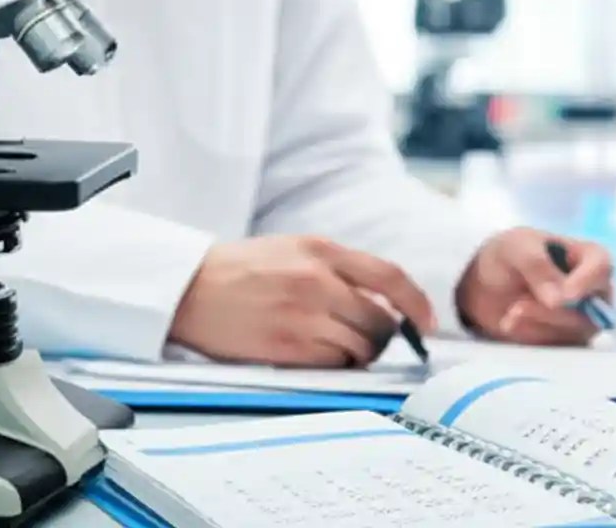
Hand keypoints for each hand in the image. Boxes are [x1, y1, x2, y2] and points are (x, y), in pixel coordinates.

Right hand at [169, 236, 437, 367]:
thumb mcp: (290, 249)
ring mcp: (303, 316)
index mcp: (320, 251)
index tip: (426, 323)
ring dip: (357, 354)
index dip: (416, 304)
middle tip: (369, 341)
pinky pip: (333, 365)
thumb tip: (381, 302)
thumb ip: (335, 268)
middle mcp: (317, 281)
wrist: (189, 288)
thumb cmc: (238, 270)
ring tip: (333, 347)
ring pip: (360, 348)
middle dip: (382, 336)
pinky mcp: (287, 347)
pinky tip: (313, 354)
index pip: (389, 277)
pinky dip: (333, 365)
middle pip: (380, 321)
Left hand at [456, 227, 613, 345]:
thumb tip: (559, 301)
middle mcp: (593, 290)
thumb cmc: (509, 254)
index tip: (565, 296)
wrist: (486, 283)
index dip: (586, 283)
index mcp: (588, 257)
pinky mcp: (566, 339)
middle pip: (593, 308)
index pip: (602, 268)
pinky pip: (558, 346)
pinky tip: (510, 325)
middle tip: (517, 308)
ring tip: (509, 315)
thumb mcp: (516, 247)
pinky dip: (532, 337)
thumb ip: (537, 266)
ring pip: (575, 332)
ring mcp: (582, 318)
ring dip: (538, 324)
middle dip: (552, 312)